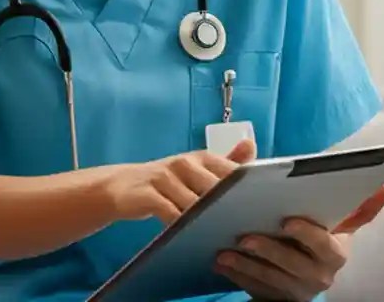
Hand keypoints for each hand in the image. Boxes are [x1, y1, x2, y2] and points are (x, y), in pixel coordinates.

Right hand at [104, 139, 256, 223]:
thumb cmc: (164, 182)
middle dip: (232, 209)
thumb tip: (252, 145)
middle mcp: (184, 164)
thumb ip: (224, 162)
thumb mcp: (194, 169)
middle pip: (216, 189)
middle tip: (249, 229)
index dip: (248, 189)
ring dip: (209, 221)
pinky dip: (183, 227)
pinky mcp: (148, 195)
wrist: (118, 186)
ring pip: (195, 203)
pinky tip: (192, 238)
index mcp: (200, 158)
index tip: (264, 208)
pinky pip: (171, 214)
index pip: (231, 171)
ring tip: (224, 237)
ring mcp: (165, 178)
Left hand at [214, 184, 383, 300]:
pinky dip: (236, 276)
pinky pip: (253, 290)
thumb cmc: (314, 240)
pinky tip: (219, 262)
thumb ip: (358, 209)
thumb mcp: (336, 224)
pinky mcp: (274, 300)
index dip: (308, 234)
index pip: (326, 245)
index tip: (286, 220)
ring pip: (270, 280)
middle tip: (244, 236)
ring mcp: (296, 291)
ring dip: (246, 265)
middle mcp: (320, 277)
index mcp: (336, 254)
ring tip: (224, 251)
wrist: (299, 274)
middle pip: (293, 265)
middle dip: (268, 250)